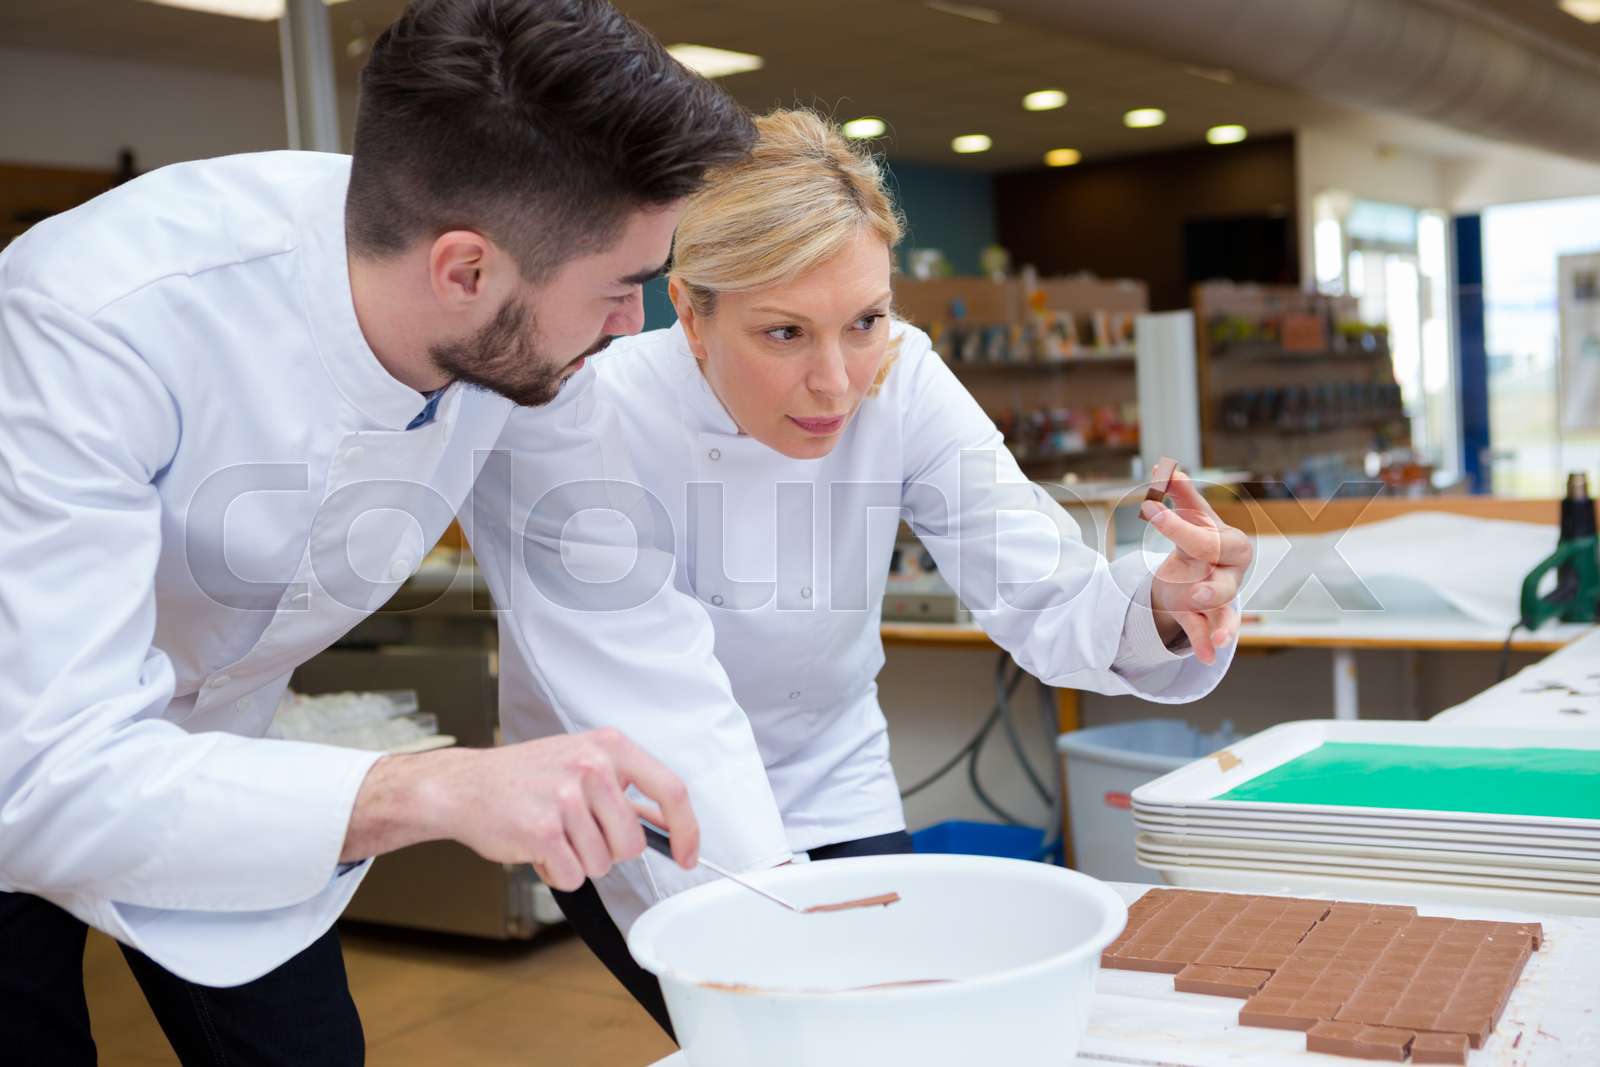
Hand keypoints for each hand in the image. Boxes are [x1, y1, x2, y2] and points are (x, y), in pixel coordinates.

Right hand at [342, 728, 699, 891]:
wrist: (465, 785)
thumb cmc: (526, 778)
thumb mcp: (583, 763)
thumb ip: (626, 792)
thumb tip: (670, 828)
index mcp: (609, 747)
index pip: (671, 790)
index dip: (687, 830)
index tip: (687, 855)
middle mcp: (592, 766)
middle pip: (632, 843)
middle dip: (609, 852)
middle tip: (578, 835)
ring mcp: (567, 796)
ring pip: (601, 864)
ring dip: (578, 862)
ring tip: (552, 835)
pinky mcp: (543, 829)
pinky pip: (573, 876)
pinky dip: (557, 873)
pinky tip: (537, 847)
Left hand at [1141, 471, 1252, 665]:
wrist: (1208, 574)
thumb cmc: (1203, 542)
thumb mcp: (1194, 520)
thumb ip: (1183, 496)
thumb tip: (1167, 467)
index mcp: (1227, 544)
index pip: (1206, 535)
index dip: (1179, 527)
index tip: (1148, 510)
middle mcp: (1230, 572)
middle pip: (1226, 578)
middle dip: (1210, 581)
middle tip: (1190, 589)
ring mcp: (1223, 598)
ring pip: (1226, 611)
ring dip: (1221, 624)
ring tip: (1215, 641)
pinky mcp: (1210, 618)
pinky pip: (1211, 632)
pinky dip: (1207, 644)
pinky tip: (1207, 656)